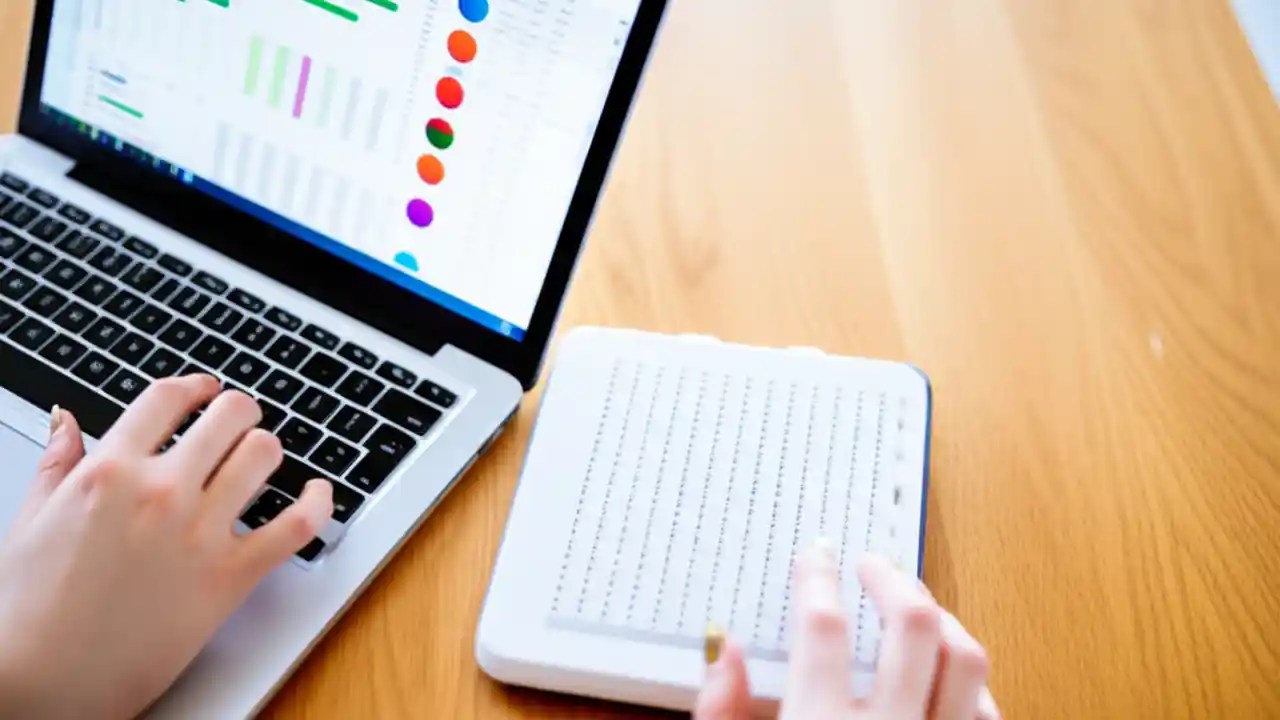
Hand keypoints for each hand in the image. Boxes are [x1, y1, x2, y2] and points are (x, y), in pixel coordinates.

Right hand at [0, 375, 332, 718]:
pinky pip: (297, 525)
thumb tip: (68, 418)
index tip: (206, 391)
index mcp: (108, 472)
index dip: (195, 388)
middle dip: (236, 414)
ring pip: (264, 454)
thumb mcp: (31, 522)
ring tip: (259, 460)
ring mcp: (199, 533)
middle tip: (236, 424)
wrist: (40, 684)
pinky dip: (318, 503)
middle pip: (229, 416)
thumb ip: (60, 463)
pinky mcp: (231, 577)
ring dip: (265, 450)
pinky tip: (318, 493)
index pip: (168, 398)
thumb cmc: (28, 611)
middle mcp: (160, 493)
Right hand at [695, 543, 998, 719]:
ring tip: (916, 604)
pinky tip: (946, 666)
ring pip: (965, 657)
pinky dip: (969, 677)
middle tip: (872, 565)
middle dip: (891, 581)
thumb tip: (726, 649)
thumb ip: (723, 713)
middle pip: (910, 625)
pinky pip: (989, 707)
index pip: (824, 629)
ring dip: (941, 620)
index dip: (817, 577)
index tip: (816, 554)